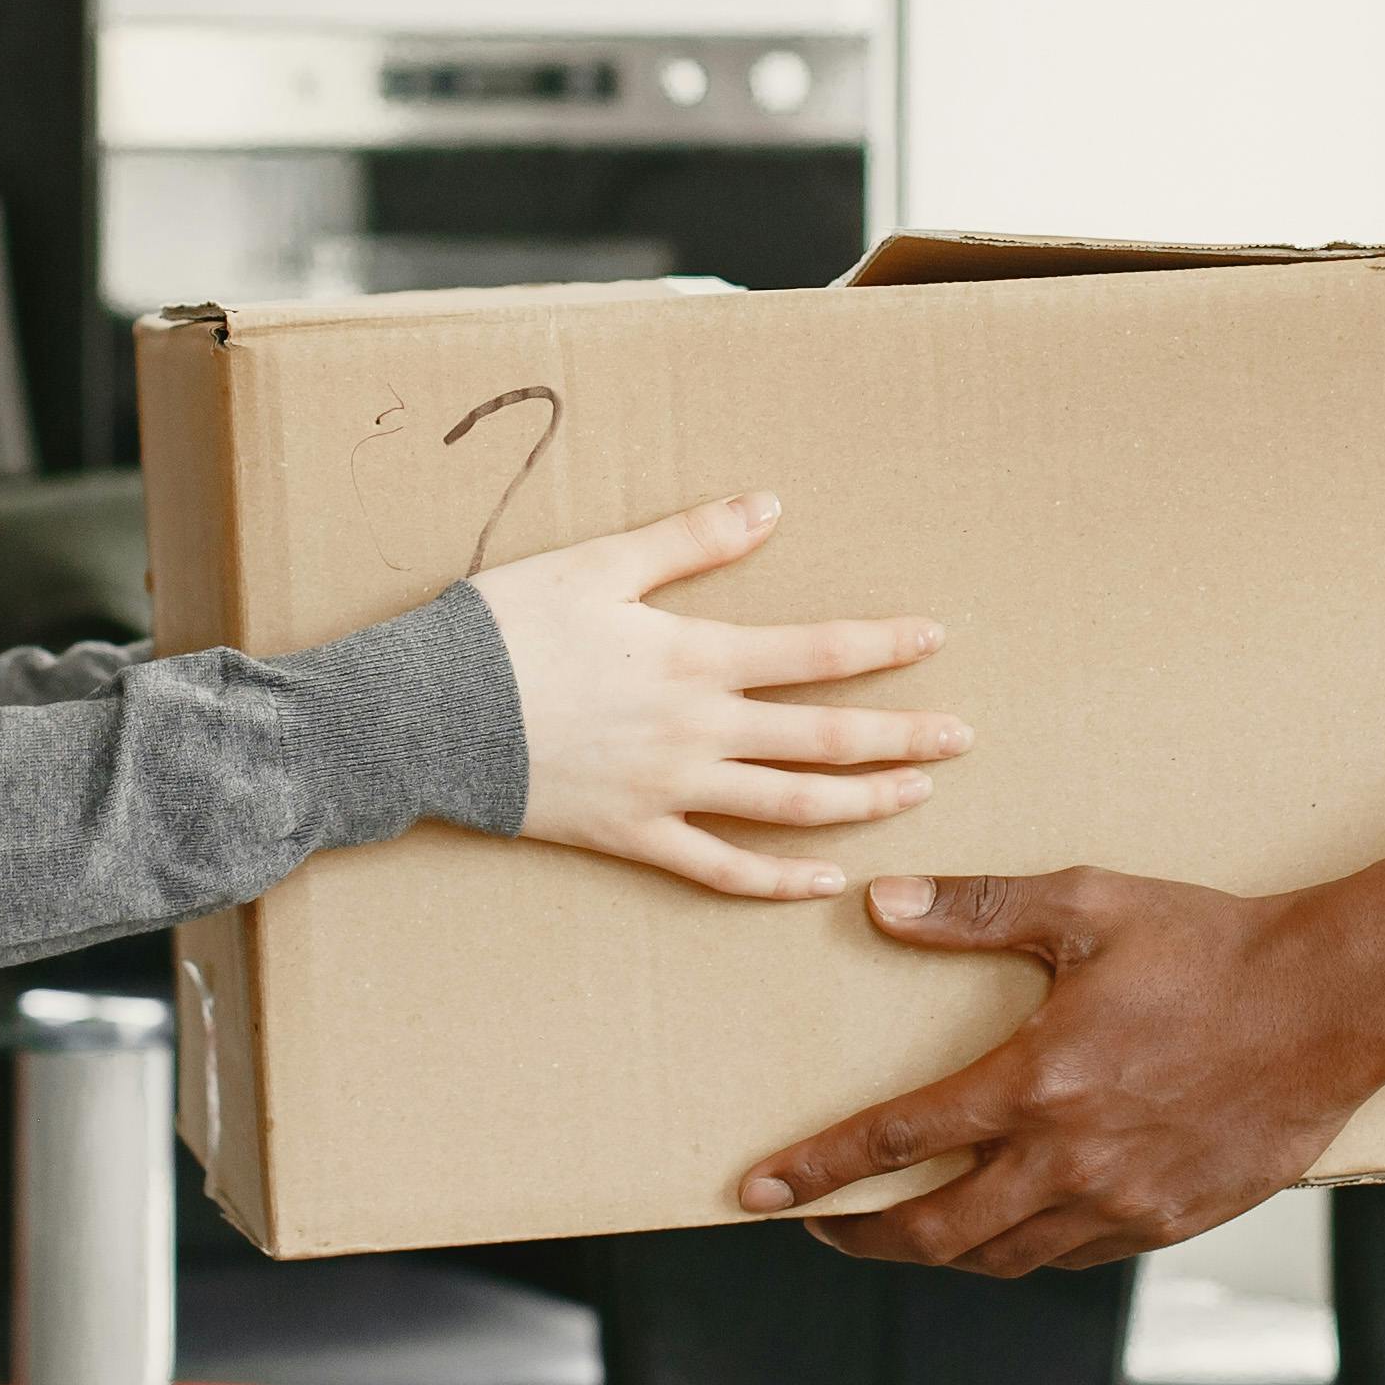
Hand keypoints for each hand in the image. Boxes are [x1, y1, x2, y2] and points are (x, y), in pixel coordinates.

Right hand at [470, 493, 966, 900]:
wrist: (420, 713)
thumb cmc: (504, 628)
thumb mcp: (598, 564)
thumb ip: (691, 539)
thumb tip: (771, 505)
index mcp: (693, 657)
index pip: (815, 652)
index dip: (882, 644)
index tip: (935, 638)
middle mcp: (696, 730)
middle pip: (823, 737)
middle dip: (901, 735)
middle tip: (964, 737)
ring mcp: (667, 791)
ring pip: (789, 805)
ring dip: (861, 801)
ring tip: (915, 794)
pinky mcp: (630, 836)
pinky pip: (718, 870)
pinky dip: (776, 880)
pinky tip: (824, 879)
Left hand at [733, 868, 1384, 1272]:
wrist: (1330, 1003)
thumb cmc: (1207, 943)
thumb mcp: (1087, 905)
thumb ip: (976, 909)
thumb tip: (878, 903)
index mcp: (1035, 1081)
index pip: (896, 1140)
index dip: (815, 1171)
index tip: (756, 1191)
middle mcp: (1069, 1159)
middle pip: (933, 1232)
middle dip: (862, 1237)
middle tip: (820, 1225)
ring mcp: (1121, 1201)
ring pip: (1000, 1259)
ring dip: (938, 1252)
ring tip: (902, 1231)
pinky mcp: (1168, 1222)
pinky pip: (1069, 1258)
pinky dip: (1020, 1251)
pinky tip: (1005, 1226)